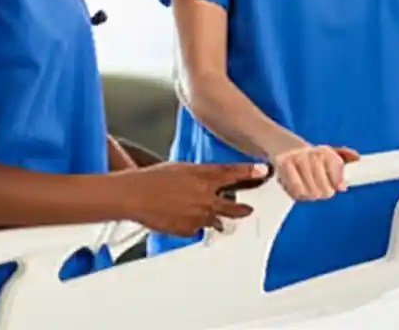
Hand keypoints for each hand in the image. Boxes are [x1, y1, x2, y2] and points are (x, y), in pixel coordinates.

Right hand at [121, 162, 267, 236]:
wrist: (135, 196)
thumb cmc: (154, 179)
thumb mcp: (183, 168)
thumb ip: (203, 174)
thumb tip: (214, 179)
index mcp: (205, 179)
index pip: (234, 174)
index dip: (250, 172)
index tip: (263, 171)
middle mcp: (206, 199)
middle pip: (233, 207)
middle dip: (243, 209)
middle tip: (249, 209)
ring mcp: (198, 217)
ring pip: (214, 220)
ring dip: (214, 217)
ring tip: (206, 213)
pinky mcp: (187, 230)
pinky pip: (196, 228)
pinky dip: (193, 223)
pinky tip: (180, 215)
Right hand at [270, 145, 360, 200]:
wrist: (284, 146)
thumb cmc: (310, 156)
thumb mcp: (329, 154)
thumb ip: (345, 157)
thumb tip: (357, 158)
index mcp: (324, 151)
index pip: (335, 167)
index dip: (338, 180)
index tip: (341, 187)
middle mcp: (310, 153)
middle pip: (323, 186)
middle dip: (326, 191)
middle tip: (325, 191)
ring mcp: (296, 159)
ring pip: (310, 191)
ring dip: (312, 195)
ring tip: (312, 190)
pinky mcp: (283, 166)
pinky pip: (295, 191)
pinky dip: (300, 195)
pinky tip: (301, 190)